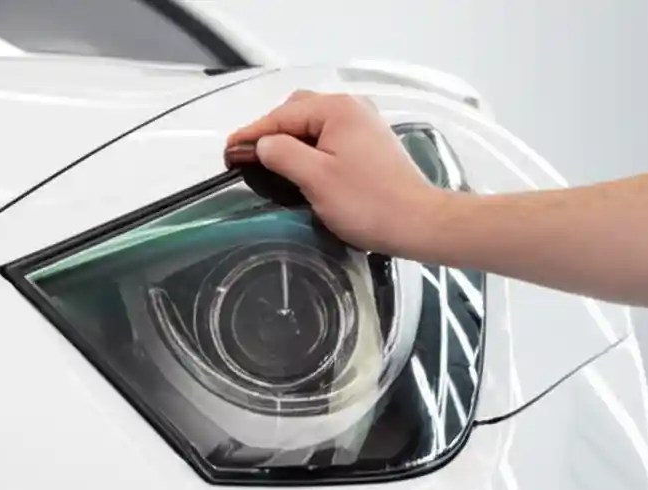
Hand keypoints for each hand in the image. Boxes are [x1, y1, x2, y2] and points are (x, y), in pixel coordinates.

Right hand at [226, 91, 448, 259]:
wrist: (417, 223)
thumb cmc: (369, 203)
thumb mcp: (315, 178)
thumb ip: (282, 154)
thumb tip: (262, 144)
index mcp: (337, 109)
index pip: (281, 115)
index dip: (252, 133)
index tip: (229, 150)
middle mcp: (352, 108)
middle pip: (297, 112)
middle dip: (271, 133)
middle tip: (248, 158)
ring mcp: (364, 125)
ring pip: (313, 126)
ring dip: (290, 141)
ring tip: (269, 164)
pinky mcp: (370, 145)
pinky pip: (329, 138)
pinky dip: (310, 149)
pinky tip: (300, 169)